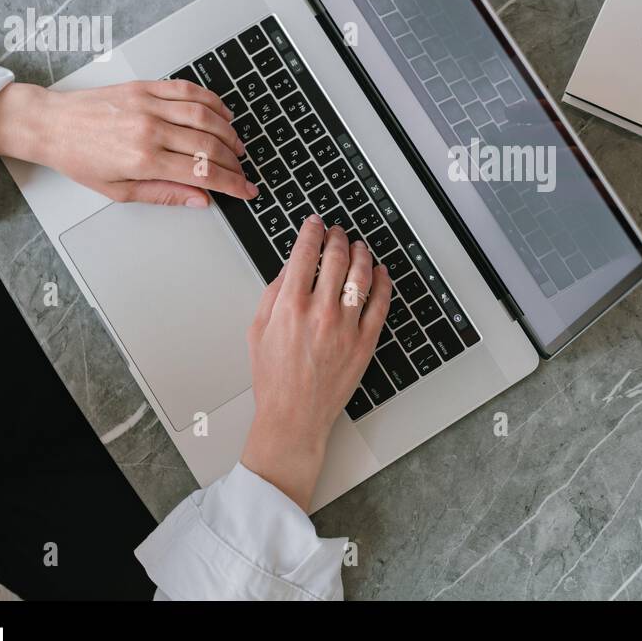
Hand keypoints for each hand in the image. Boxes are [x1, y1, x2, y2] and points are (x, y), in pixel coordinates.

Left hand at [0, 80, 257, 205]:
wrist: (51, 124)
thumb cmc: (79, 158)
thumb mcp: (119, 191)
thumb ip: (164, 194)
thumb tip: (200, 200)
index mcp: (142, 160)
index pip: (201, 173)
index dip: (232, 183)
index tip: (247, 190)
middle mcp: (149, 129)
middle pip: (209, 145)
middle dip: (234, 162)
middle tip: (242, 171)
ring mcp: (149, 104)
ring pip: (206, 116)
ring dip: (228, 132)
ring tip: (236, 145)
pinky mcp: (145, 87)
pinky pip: (189, 90)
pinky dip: (212, 102)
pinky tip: (221, 114)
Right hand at [240, 215, 392, 509]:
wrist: (294, 416)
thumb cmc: (274, 379)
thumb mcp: (258, 330)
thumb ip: (273, 294)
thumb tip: (289, 268)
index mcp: (290, 306)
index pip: (304, 253)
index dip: (311, 232)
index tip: (314, 224)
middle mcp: (320, 312)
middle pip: (336, 259)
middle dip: (337, 238)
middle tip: (337, 232)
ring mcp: (346, 327)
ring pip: (362, 276)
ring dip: (362, 254)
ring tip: (359, 246)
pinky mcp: (365, 342)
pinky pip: (381, 304)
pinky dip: (384, 283)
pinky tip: (382, 272)